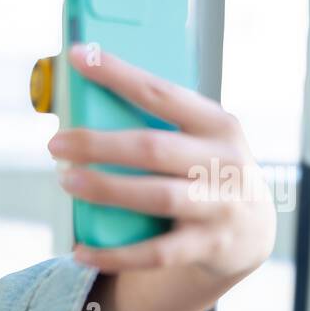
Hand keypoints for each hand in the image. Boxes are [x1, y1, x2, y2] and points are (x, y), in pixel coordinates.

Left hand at [48, 43, 276, 282]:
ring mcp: (220, 206)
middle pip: (153, 148)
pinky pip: (155, 253)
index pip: (161, 92)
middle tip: (56, 144)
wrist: (253, 231)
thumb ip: (155, 127)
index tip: (79, 57)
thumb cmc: (206, 174)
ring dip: (106, 190)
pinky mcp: (209, 246)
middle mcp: (225, 162)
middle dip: (99, 144)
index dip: (118, 74)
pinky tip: (81, 251)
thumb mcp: (197, 142)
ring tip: (67, 180)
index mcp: (217, 124)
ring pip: (156, 197)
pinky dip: (114, 254)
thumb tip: (80, 110)